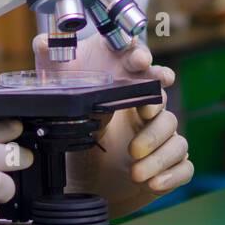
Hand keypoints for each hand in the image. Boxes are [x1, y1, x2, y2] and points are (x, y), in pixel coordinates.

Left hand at [33, 33, 191, 215]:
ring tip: (134, 166)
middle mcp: (146, 105)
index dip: (142, 59)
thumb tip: (41, 42)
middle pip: (161, 96)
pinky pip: (183, 164)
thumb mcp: (61, 96)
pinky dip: (170, 174)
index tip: (140, 61)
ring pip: (173, 130)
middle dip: (156, 103)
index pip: (140, 63)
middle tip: (143, 113)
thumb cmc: (79, 130)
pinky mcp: (170, 161)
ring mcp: (162, 133)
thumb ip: (51, 65)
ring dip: (155, 146)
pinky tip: (152, 182)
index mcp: (125, 83)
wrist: (88, 176)